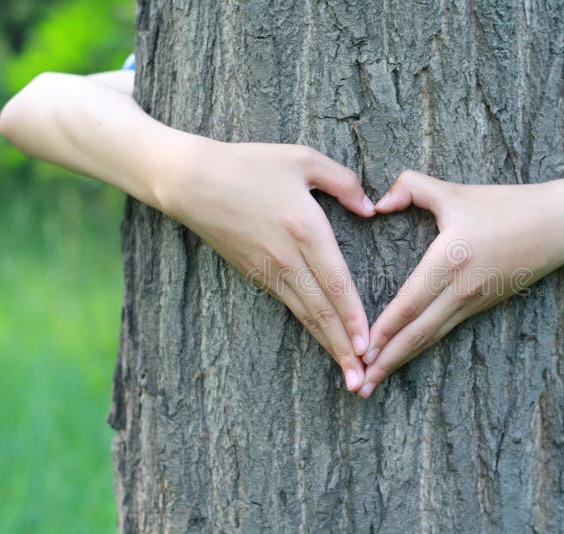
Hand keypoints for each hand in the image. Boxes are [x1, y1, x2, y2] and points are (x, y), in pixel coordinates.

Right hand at [160, 140, 374, 390]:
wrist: (192, 180)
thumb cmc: (251, 164)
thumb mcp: (304, 158)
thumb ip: (345, 183)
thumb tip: (371, 210)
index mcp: (305, 228)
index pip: (336, 282)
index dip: (353, 317)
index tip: (369, 346)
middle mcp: (287, 257)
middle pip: (321, 311)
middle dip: (343, 349)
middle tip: (362, 382)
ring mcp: (268, 270)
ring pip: (305, 315)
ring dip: (327, 345)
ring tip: (347, 374)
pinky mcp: (255, 274)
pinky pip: (289, 305)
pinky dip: (309, 326)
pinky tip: (323, 339)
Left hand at [358, 170, 563, 397]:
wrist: (559, 225)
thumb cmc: (506, 204)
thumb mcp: (455, 190)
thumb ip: (410, 187)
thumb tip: (377, 203)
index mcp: (451, 258)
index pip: (410, 302)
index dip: (384, 330)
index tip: (360, 350)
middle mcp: (462, 288)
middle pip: (418, 332)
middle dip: (387, 360)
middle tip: (360, 387)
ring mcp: (475, 301)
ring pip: (432, 337)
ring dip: (402, 360)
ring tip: (377, 382)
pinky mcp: (484, 306)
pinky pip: (446, 330)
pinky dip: (423, 346)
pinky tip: (407, 355)